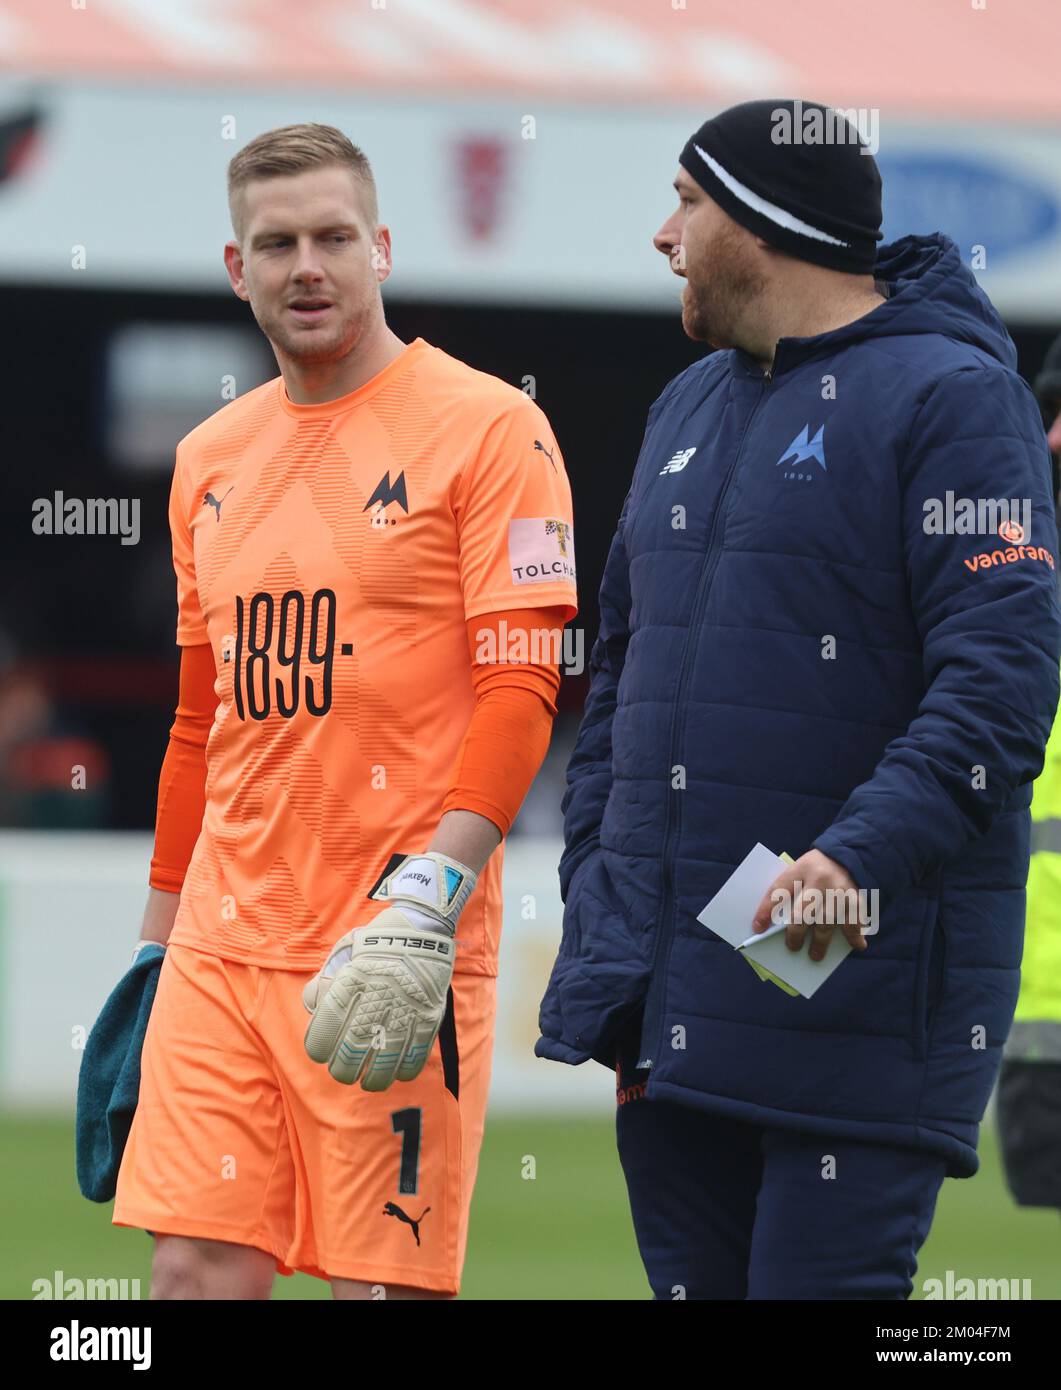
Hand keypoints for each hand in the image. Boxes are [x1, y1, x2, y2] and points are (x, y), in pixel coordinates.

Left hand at [302, 906, 453, 1089]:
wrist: (422, 924)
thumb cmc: (376, 941)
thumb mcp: (343, 951)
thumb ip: (324, 982)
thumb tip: (312, 1010)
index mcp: (354, 976)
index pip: (328, 1024)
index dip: (319, 1046)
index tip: (319, 1053)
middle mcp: (379, 993)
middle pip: (354, 1046)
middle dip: (343, 1068)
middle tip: (342, 1072)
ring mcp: (407, 1004)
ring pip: (386, 1056)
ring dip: (374, 1077)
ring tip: (367, 1082)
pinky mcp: (430, 1012)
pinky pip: (418, 1050)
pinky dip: (405, 1069)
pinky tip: (397, 1073)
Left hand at [751, 850, 869, 959]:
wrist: (845, 852)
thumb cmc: (814, 869)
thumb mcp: (797, 870)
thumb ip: (788, 891)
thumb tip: (774, 924)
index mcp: (799, 870)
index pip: (779, 891)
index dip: (766, 910)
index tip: (758, 928)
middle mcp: (819, 879)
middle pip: (804, 910)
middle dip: (796, 933)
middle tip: (792, 947)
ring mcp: (838, 889)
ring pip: (828, 920)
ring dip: (821, 941)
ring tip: (815, 956)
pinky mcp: (855, 896)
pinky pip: (855, 918)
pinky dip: (856, 934)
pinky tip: (858, 945)